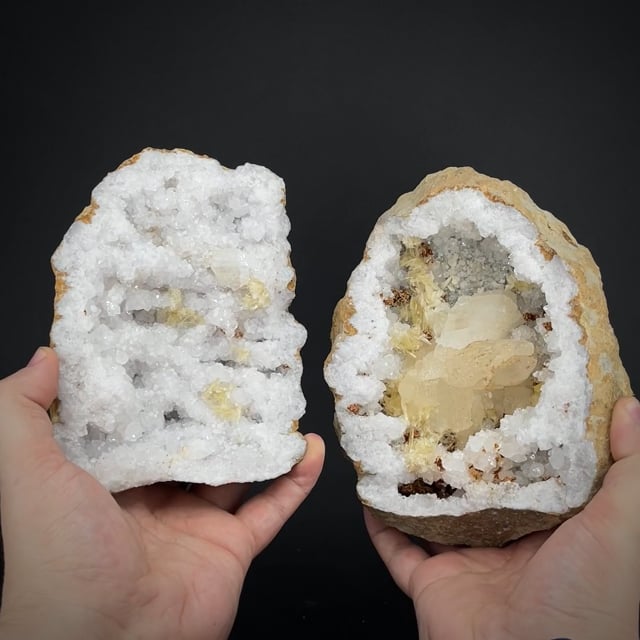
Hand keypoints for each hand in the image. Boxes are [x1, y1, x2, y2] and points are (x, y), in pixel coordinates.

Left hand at [0, 347, 324, 639]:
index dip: (155, 385)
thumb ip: (21, 413)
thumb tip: (47, 358)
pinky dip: (296, 480)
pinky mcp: (231, 548)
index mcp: (103, 479)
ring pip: (235, 470)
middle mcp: (150, 499)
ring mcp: (194, 524)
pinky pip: (272, 509)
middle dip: (214, 406)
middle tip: (238, 364)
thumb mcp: (26, 475)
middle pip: (191, 442)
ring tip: (279, 397)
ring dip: (258, 437)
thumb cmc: (59, 560)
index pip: (134, 421)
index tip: (178, 344)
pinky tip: (310, 449)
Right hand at [365, 396, 639, 639]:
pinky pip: (398, 550)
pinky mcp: (432, 584)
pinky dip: (382, 524)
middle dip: (463, 459)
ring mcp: (467, 566)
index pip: (533, 477)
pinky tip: (370, 493)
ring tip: (404, 442)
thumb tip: (629, 408)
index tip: (505, 400)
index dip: (521, 442)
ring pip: (435, 516)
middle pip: (479, 494)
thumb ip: (630, 468)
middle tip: (446, 412)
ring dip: (419, 485)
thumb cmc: (586, 600)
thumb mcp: (622, 527)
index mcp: (553, 534)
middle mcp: (509, 547)